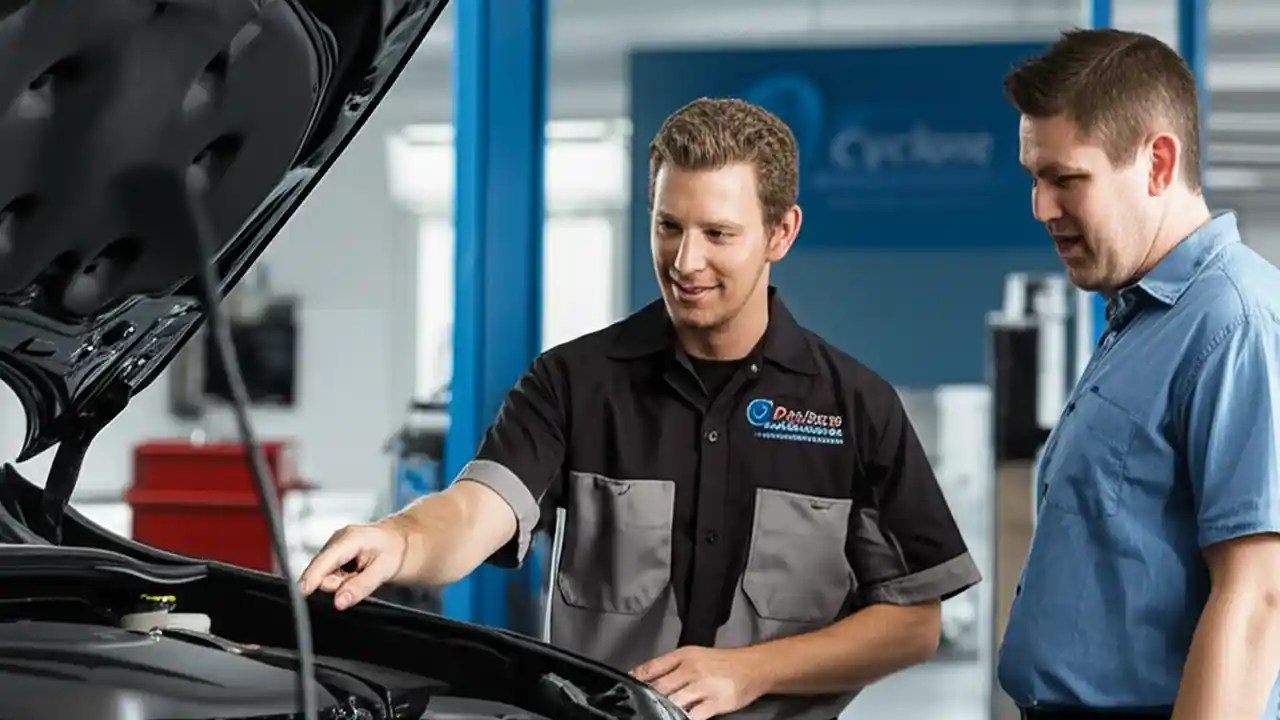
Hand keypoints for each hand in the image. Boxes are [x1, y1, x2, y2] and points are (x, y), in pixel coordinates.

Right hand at [298, 518, 412, 609]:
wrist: (401, 541)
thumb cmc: (395, 550)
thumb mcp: (384, 570)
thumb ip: (360, 586)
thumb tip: (339, 601)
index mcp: (350, 538)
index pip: (324, 560)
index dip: (311, 578)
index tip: (302, 593)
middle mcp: (337, 540)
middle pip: (321, 571)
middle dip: (336, 584)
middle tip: (360, 580)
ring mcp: (333, 547)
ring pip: (324, 576)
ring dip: (340, 583)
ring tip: (361, 575)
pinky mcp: (333, 555)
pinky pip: (329, 575)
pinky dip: (341, 580)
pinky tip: (356, 574)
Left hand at [631, 646, 766, 718]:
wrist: (753, 666)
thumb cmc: (721, 663)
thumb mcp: (695, 656)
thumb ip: (671, 666)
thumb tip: (645, 678)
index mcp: (683, 655)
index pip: (652, 667)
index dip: (635, 679)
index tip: (623, 690)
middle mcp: (691, 669)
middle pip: (659, 687)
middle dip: (645, 699)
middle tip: (634, 708)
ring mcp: (703, 686)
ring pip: (673, 702)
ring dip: (660, 711)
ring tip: (651, 715)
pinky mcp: (715, 702)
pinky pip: (693, 716)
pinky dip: (682, 719)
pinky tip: (674, 719)